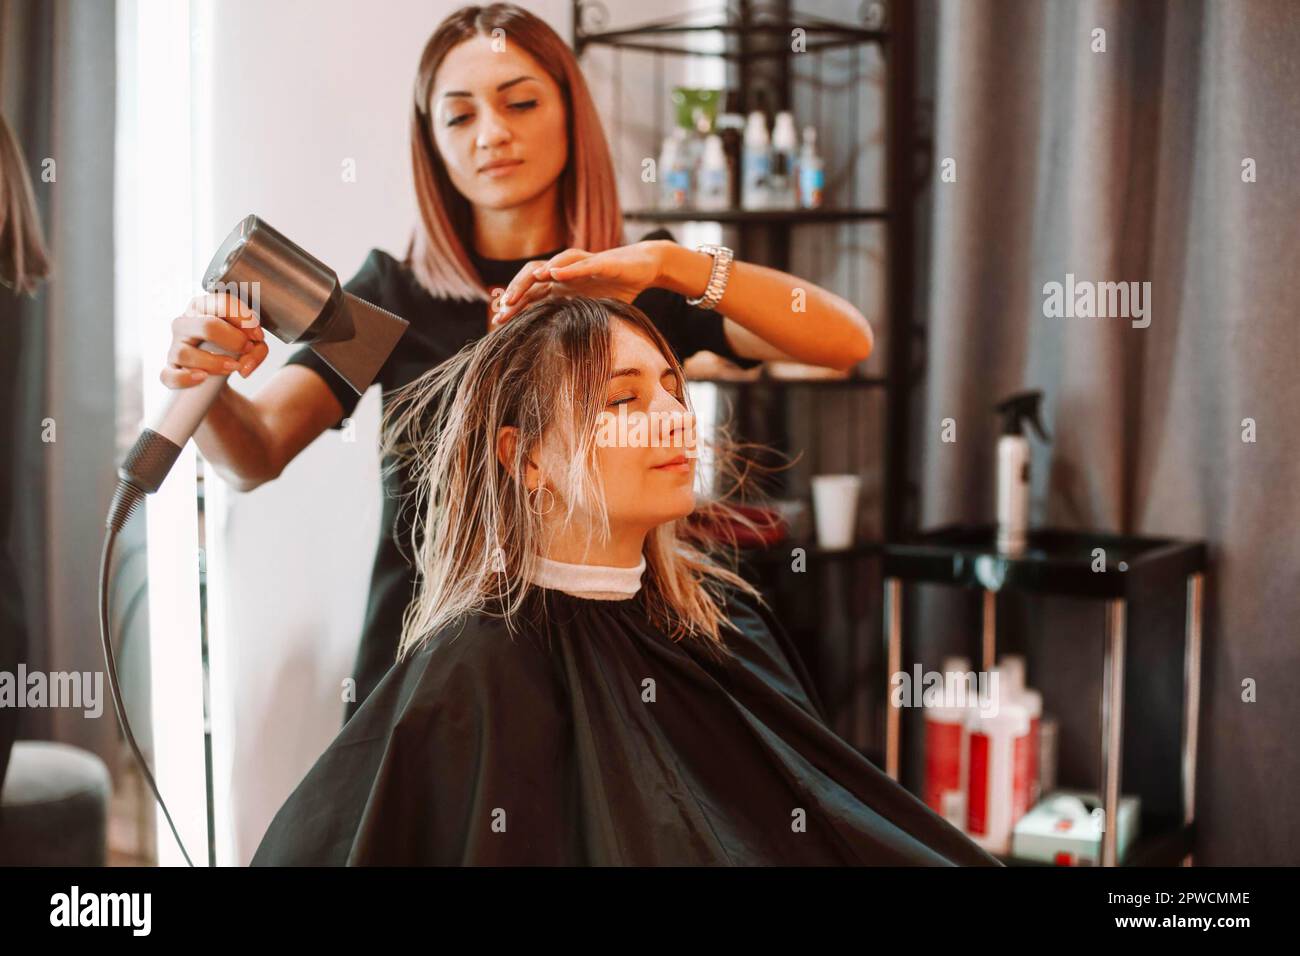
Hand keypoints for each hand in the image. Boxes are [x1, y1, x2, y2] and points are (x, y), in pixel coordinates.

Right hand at [160, 291, 268, 387]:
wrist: (218, 379)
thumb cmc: (233, 351)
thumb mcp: (251, 344)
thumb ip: (257, 347)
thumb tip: (248, 354)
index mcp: (203, 308)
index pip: (222, 303)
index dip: (244, 319)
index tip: (258, 336)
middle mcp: (185, 323)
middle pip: (207, 326)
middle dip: (234, 340)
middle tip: (246, 349)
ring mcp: (174, 347)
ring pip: (186, 353)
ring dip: (215, 362)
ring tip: (233, 367)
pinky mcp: (170, 370)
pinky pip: (169, 375)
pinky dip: (185, 378)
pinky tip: (203, 378)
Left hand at [489, 241, 665, 327]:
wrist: (645, 267)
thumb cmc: (618, 289)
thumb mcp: (592, 310)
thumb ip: (576, 321)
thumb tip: (559, 349)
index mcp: (563, 286)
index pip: (532, 294)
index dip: (515, 305)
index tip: (499, 322)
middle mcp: (566, 273)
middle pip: (532, 278)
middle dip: (514, 293)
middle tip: (502, 311)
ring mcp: (581, 265)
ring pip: (548, 267)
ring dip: (529, 279)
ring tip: (516, 293)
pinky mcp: (601, 261)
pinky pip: (580, 263)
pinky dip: (565, 267)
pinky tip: (551, 272)